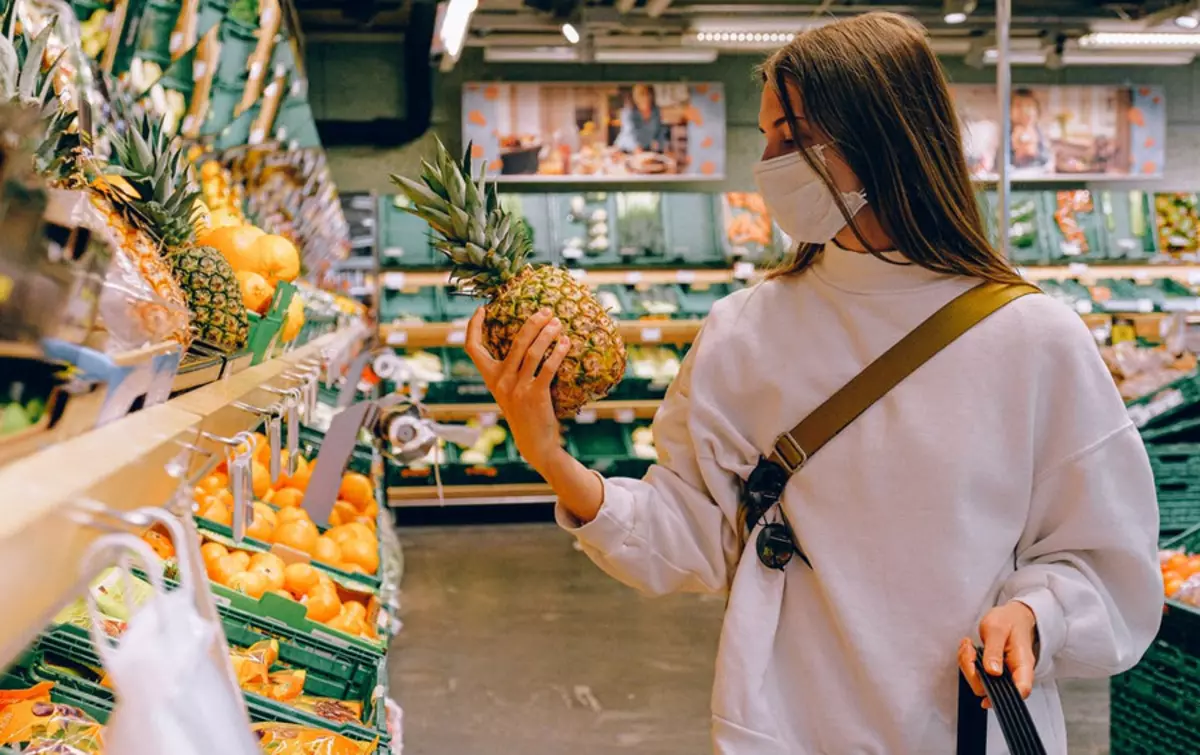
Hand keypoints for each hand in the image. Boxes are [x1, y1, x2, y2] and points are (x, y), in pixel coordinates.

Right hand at [465, 307, 570, 475]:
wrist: (534, 443)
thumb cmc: (524, 413)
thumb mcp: (509, 391)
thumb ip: (510, 371)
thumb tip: (524, 342)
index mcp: (491, 379)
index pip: (473, 348)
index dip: (473, 327)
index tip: (482, 310)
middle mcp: (501, 382)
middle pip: (514, 342)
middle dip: (532, 323)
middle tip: (546, 311)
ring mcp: (517, 389)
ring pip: (532, 352)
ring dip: (547, 334)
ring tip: (558, 323)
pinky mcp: (535, 395)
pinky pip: (547, 368)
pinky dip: (557, 353)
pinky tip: (566, 343)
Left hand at [958, 601, 1037, 708]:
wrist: (1011, 616)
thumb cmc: (1009, 621)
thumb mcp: (998, 629)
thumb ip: (994, 650)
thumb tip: (993, 672)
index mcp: (1023, 664)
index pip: (1021, 689)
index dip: (1004, 697)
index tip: (985, 695)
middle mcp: (1014, 674)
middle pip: (992, 690)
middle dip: (973, 672)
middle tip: (969, 650)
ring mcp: (1002, 674)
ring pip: (980, 684)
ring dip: (967, 665)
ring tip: (968, 646)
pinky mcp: (991, 672)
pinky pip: (975, 675)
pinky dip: (966, 662)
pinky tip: (969, 648)